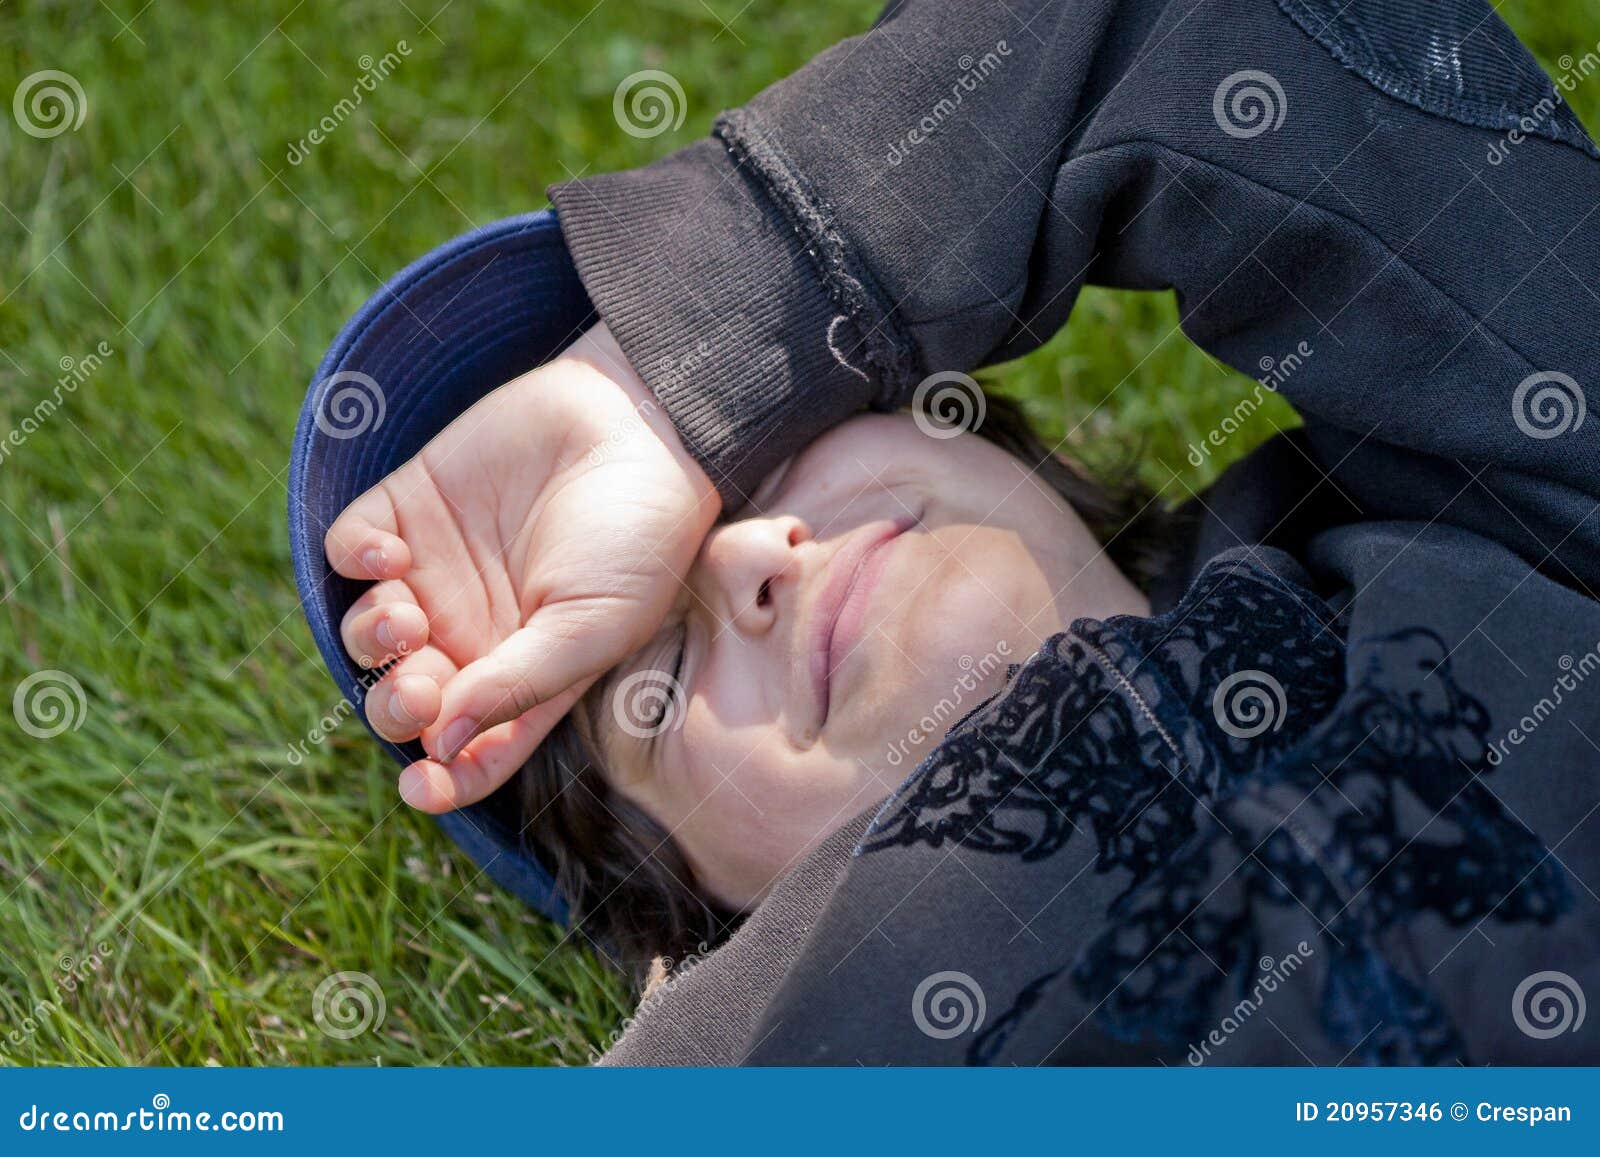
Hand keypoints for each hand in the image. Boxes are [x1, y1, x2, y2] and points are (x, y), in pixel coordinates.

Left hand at [323, 322, 719, 811]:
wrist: (642, 424)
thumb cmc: (639, 537)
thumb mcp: (594, 627)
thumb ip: (519, 687)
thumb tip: (442, 746)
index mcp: (524, 677)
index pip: (469, 750)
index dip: (439, 781)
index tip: (421, 784)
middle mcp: (474, 631)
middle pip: (405, 697)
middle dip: (397, 705)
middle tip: (419, 685)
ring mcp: (438, 569)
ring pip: (366, 629)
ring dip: (369, 637)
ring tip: (401, 615)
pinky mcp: (412, 505)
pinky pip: (351, 547)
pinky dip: (355, 558)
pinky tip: (390, 552)